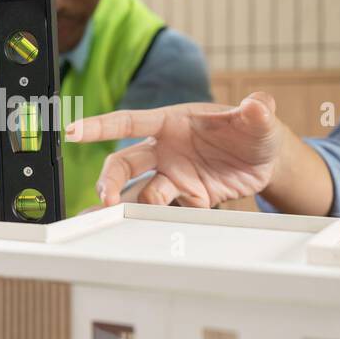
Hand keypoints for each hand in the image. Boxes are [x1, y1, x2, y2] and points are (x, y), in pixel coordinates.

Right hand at [64, 93, 283, 207]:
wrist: (266, 161)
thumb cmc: (254, 131)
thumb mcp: (258, 120)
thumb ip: (257, 111)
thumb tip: (258, 105)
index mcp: (172, 122)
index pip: (129, 122)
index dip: (99, 126)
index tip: (73, 131)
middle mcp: (166, 150)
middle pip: (125, 164)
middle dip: (109, 180)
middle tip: (104, 198)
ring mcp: (174, 176)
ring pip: (138, 192)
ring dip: (124, 206)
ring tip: (111, 222)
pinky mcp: (186, 198)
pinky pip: (164, 211)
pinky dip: (153, 221)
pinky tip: (145, 232)